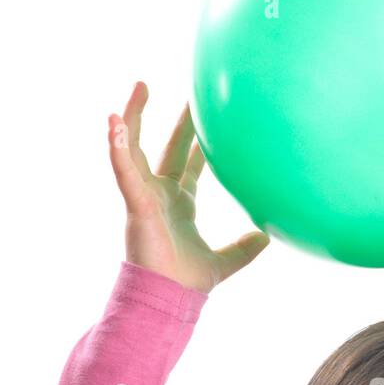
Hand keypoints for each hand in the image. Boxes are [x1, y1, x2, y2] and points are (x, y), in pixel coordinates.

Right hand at [108, 82, 269, 291]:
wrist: (167, 298)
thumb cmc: (187, 283)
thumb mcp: (225, 261)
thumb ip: (246, 248)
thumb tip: (269, 235)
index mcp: (180, 203)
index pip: (190, 164)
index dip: (199, 143)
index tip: (208, 120)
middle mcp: (160, 194)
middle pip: (168, 147)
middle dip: (180, 121)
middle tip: (190, 93)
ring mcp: (145, 195)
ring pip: (135, 147)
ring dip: (135, 116)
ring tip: (140, 86)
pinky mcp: (135, 201)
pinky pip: (123, 168)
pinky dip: (117, 145)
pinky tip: (114, 120)